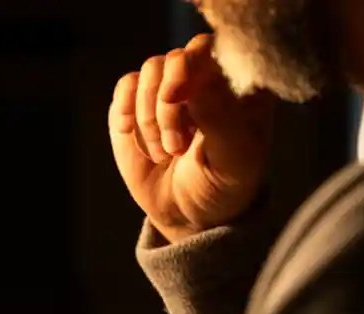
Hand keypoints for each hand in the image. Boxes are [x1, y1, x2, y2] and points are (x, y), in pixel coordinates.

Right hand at [109, 33, 274, 242]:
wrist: (190, 214)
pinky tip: (137, 139)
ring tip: (165, 153)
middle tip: (176, 147)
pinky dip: (126, 114)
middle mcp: (204, 77)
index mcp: (239, 83)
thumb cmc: (222, 185)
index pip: (212, 49)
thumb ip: (218, 115)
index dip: (191, 69)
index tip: (177, 101)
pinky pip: (124, 88)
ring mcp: (169, 88)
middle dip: (167, 107)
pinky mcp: (137, 104)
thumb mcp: (233, 158)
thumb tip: (190, 79)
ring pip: (148, 73)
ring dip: (148, 118)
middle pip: (175, 59)